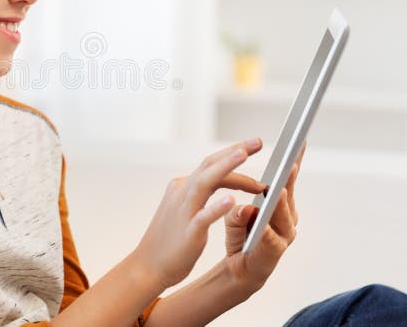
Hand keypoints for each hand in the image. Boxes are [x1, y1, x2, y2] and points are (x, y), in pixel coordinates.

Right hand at [133, 138, 266, 291]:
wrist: (148, 265)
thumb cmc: (168, 239)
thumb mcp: (183, 208)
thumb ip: (199, 193)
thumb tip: (222, 184)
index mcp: (182, 187)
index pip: (210, 165)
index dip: (232, 155)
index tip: (252, 147)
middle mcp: (182, 193)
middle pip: (210, 165)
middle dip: (234, 151)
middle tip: (258, 141)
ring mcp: (183, 211)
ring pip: (205, 182)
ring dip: (225, 168)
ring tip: (244, 155)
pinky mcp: (188, 232)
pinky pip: (202, 216)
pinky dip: (216, 207)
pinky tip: (232, 200)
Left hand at [222, 140, 305, 294]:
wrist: (239, 269)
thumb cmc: (241, 236)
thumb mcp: (236, 217)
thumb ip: (240, 210)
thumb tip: (247, 208)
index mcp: (280, 204)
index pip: (285, 179)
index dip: (291, 161)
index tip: (298, 141)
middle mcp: (287, 218)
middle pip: (288, 194)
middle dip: (290, 178)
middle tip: (291, 161)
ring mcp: (283, 235)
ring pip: (282, 217)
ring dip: (281, 204)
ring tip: (279, 190)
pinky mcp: (273, 252)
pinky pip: (271, 240)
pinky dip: (266, 232)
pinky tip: (262, 226)